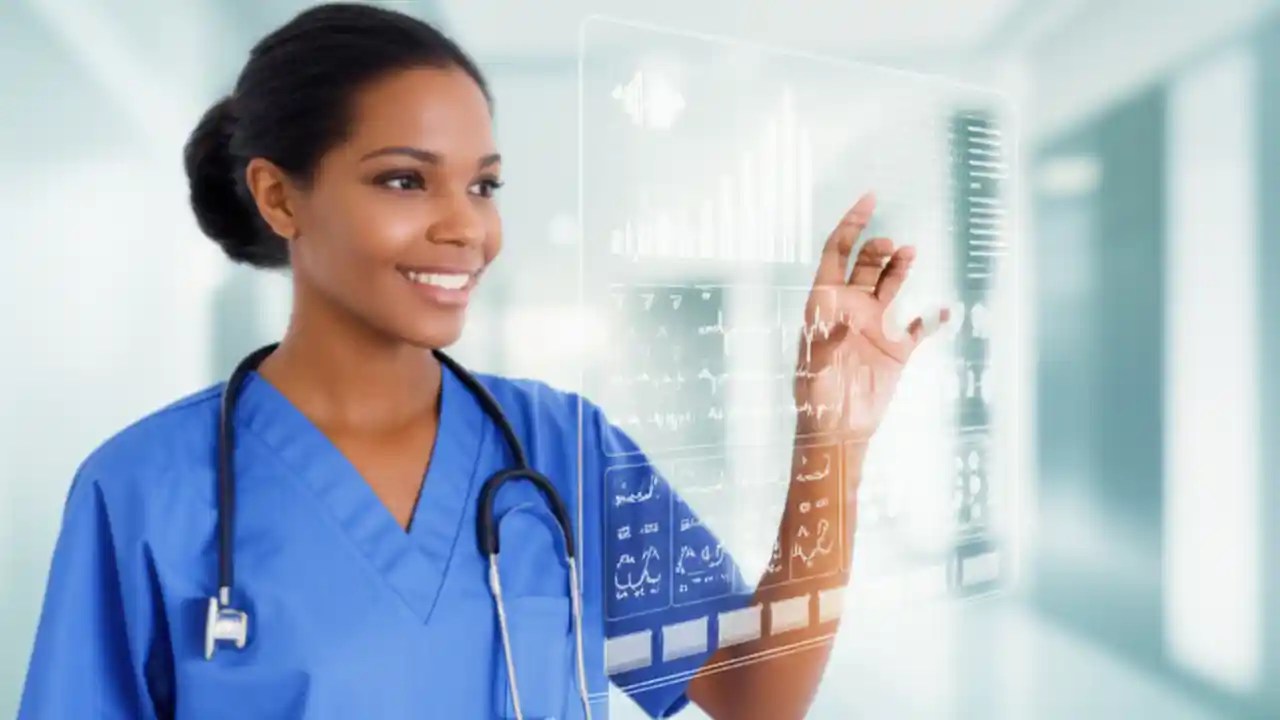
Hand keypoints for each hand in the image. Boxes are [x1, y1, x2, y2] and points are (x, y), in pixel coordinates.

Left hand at [793, 192, 948, 439]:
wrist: (838, 431)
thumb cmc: (815, 400)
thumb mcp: (814, 370)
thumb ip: (826, 343)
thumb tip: (846, 319)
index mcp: (824, 304)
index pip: (835, 252)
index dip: (850, 225)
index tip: (870, 200)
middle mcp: (850, 308)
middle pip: (865, 263)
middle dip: (877, 248)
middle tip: (892, 247)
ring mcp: (874, 326)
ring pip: (891, 283)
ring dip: (902, 267)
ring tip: (910, 253)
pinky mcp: (897, 349)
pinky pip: (920, 325)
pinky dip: (932, 315)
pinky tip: (941, 309)